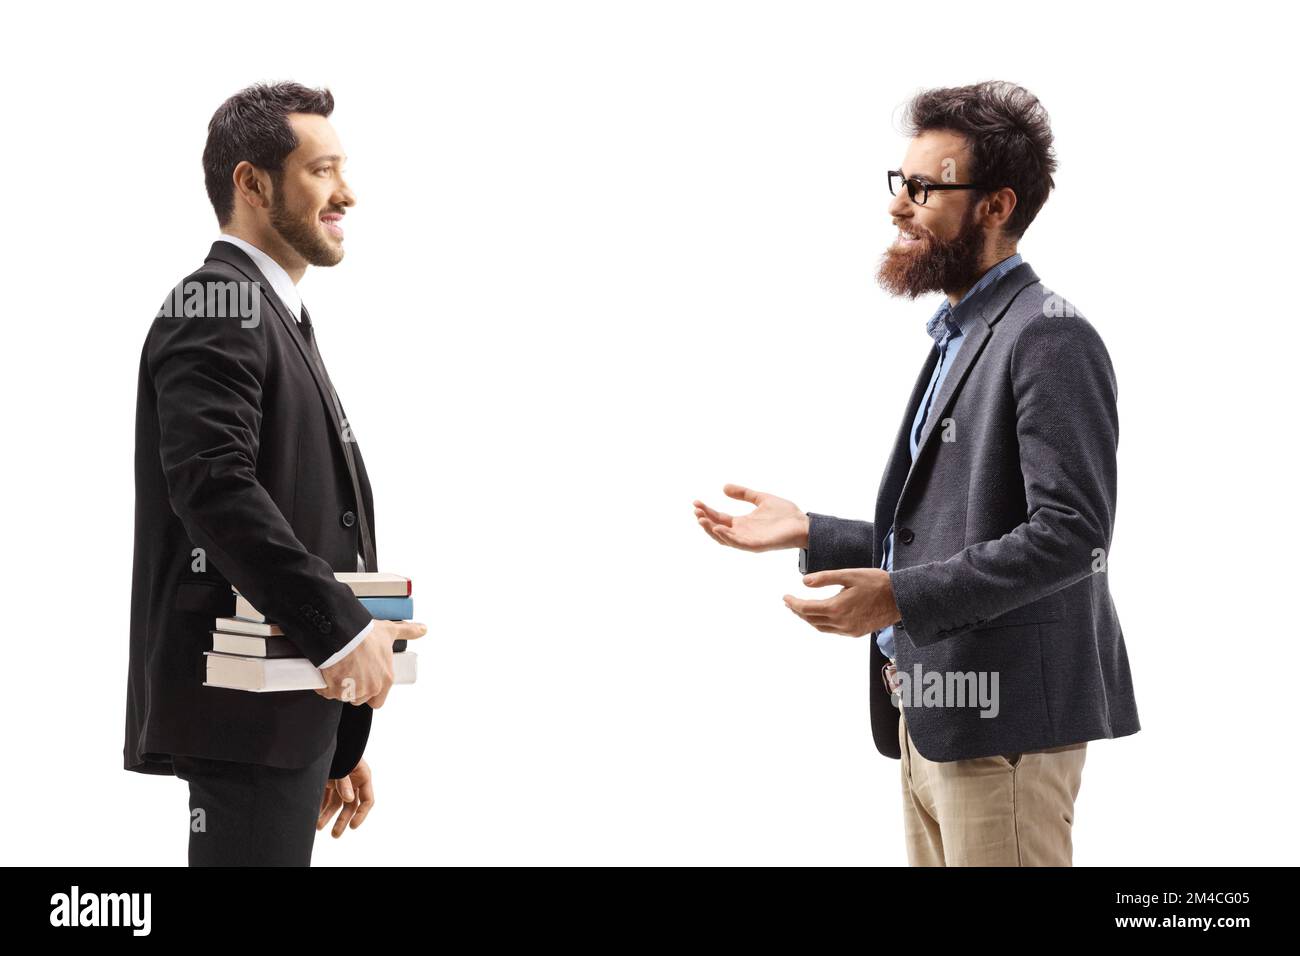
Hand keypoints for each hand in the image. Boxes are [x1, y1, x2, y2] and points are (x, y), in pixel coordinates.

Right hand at [315, 619, 426, 707]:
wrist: (344, 634)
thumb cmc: (367, 634)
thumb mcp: (391, 631)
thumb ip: (408, 632)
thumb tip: (423, 629)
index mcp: (385, 680)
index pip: (378, 701)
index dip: (370, 694)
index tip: (363, 682)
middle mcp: (370, 688)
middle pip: (358, 699)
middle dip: (352, 688)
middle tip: (348, 671)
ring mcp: (352, 691)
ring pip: (342, 695)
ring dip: (338, 687)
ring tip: (338, 669)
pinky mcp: (335, 690)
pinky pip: (326, 692)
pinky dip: (324, 685)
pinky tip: (327, 672)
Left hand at [318, 757, 373, 837]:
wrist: (323, 737)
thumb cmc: (338, 750)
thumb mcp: (342, 766)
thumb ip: (344, 783)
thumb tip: (349, 800)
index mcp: (362, 776)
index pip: (367, 800)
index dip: (361, 814)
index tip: (353, 826)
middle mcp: (353, 781)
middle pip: (351, 805)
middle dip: (342, 821)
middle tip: (335, 835)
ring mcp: (341, 781)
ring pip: (337, 803)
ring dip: (328, 815)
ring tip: (318, 827)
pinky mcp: (329, 780)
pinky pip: (326, 797)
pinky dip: (320, 806)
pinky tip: (312, 815)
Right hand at [694, 484, 809, 551]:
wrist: (803, 524)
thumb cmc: (785, 513)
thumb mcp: (761, 498)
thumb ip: (744, 493)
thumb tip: (723, 487)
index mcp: (741, 523)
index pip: (719, 518)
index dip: (707, 511)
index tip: (696, 502)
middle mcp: (742, 533)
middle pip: (717, 528)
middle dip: (705, 520)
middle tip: (696, 510)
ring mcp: (748, 540)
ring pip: (724, 539)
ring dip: (711, 530)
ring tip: (702, 519)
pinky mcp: (756, 545)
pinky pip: (737, 543)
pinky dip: (726, 537)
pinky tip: (718, 528)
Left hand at [783, 569, 900, 636]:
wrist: (901, 598)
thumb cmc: (877, 582)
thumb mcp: (849, 574)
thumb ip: (825, 578)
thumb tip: (803, 582)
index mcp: (836, 607)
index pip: (806, 608)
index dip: (793, 603)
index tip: (784, 597)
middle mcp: (841, 623)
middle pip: (811, 619)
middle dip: (798, 611)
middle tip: (789, 602)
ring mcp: (849, 630)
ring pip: (821, 627)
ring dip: (809, 619)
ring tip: (801, 609)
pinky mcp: (857, 633)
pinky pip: (833, 630)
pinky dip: (823, 623)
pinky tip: (822, 615)